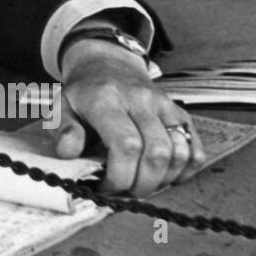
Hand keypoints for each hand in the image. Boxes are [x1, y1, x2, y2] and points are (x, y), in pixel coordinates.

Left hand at [52, 44, 206, 196]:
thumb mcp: (59, 107)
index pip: (126, 145)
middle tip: (126, 191)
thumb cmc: (83, 93)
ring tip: (143, 184)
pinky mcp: (180, 113)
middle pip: (156, 153)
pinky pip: (196, 147)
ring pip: (179, 152)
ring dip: (164, 179)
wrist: (106, 64)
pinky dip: (186, 170)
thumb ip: (61, 130)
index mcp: (106, 100)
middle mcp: (140, 100)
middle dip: (142, 184)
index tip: (106, 187)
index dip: (120, 176)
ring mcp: (164, 105)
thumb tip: (68, 152)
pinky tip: (165, 175)